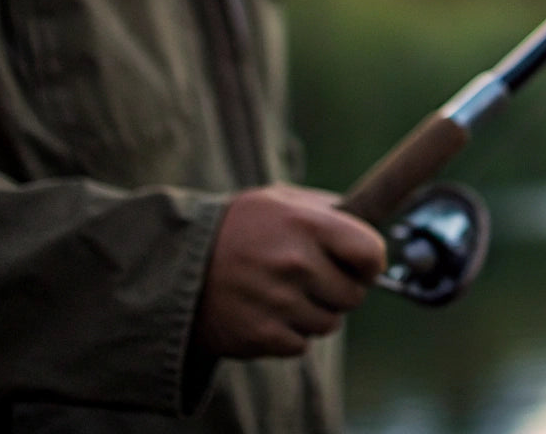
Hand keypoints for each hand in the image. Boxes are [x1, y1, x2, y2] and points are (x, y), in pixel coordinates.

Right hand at [192, 185, 386, 357]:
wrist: (175, 264)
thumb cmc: (238, 228)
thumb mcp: (279, 200)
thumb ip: (326, 211)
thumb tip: (369, 223)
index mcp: (306, 224)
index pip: (370, 253)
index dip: (369, 262)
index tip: (358, 264)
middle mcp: (296, 263)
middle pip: (354, 295)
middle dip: (339, 289)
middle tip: (313, 279)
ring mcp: (279, 302)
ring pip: (329, 323)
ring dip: (313, 313)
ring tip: (283, 293)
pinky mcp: (262, 335)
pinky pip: (301, 345)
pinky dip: (289, 334)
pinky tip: (267, 312)